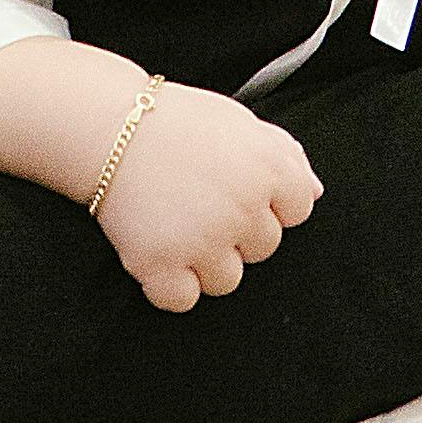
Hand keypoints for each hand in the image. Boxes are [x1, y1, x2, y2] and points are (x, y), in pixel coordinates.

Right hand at [91, 84, 323, 314]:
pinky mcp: (161, 263)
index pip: (298, 211)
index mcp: (269, 169)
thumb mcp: (240, 123)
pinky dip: (168, 285)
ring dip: (204, 261)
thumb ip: (286, 155)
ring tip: (176, 224)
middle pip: (262, 248)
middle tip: (198, 200)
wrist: (107, 127)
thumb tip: (314, 193)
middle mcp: (243, 208)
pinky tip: (157, 251)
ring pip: (227, 280)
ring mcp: (203, 239)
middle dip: (235, 230)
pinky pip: (182, 300)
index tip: (236, 189)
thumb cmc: (175, 122)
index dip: (268, 203)